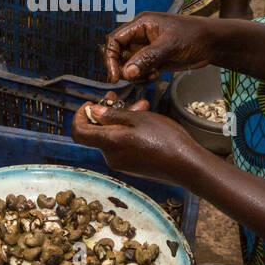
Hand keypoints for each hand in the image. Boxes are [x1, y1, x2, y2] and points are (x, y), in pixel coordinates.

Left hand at [71, 100, 209, 184]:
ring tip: (140, 106)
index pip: (79, 132)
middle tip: (116, 97)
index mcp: (109, 143)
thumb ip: (113, 116)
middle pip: (97, 132)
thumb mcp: (139, 119)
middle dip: (106, 113)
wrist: (186, 165)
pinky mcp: (132, 166)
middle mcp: (111, 156)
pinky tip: (145, 121)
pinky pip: (122, 145)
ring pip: (112, 136)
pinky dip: (128, 131)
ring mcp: (121, 163)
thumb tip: (94, 112)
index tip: (89, 104)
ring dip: (121, 120)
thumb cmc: (165, 139)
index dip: (79, 116)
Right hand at [102, 12, 217, 82]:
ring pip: (129, 65)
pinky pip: (140, 70)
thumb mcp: (170, 45)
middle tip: (133, 78)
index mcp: (140, 25)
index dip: (110, 57)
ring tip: (152, 74)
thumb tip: (127, 72)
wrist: (212, 43)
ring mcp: (146, 48)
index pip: (115, 40)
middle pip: (118, 54)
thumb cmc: (193, 35)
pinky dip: (144, 76)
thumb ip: (147, 58)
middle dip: (123, 68)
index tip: (115, 75)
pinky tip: (157, 74)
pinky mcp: (153, 59)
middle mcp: (140, 36)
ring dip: (136, 74)